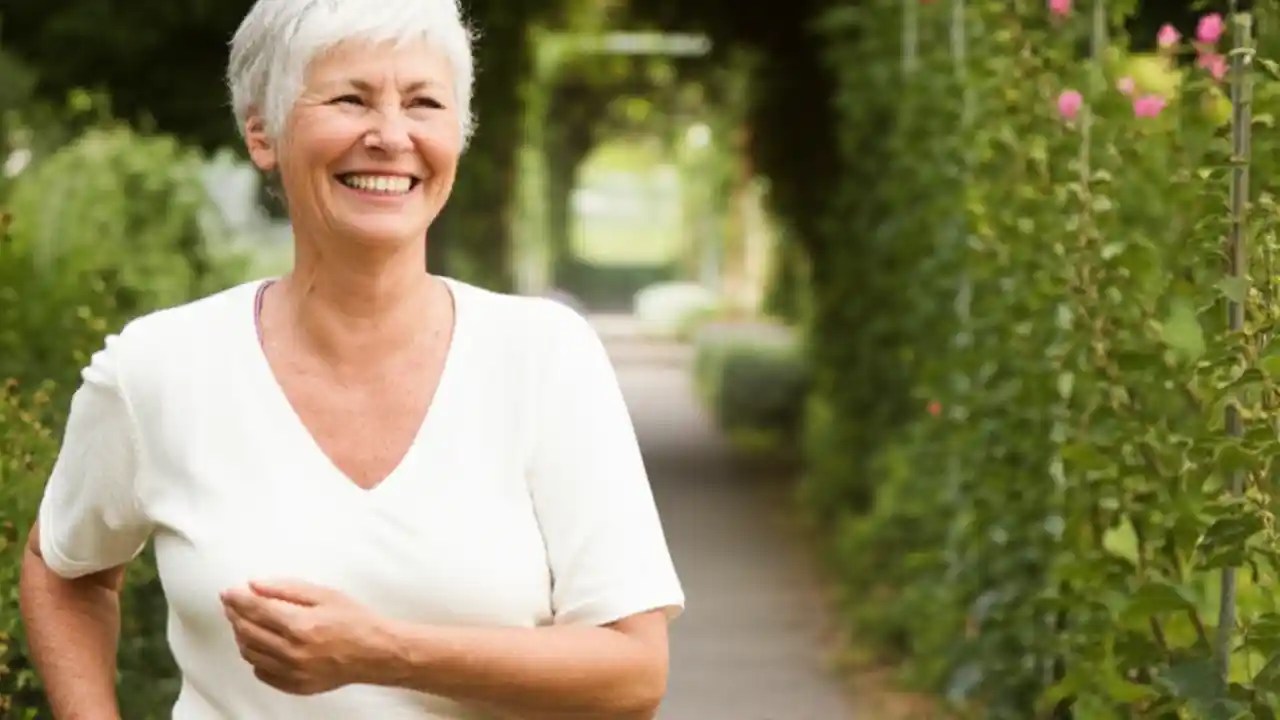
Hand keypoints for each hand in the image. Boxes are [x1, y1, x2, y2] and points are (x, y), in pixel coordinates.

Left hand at [220, 580, 386, 694]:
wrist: (376, 653)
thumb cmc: (355, 620)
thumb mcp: (324, 594)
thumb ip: (287, 588)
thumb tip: (255, 585)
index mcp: (299, 624)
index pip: (255, 609)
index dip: (237, 599)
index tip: (228, 592)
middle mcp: (292, 651)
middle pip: (247, 631)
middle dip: (235, 615)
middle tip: (232, 604)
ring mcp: (292, 672)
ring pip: (250, 654)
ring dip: (242, 636)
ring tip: (244, 623)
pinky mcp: (295, 685)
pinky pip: (262, 672)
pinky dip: (255, 658)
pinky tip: (261, 645)